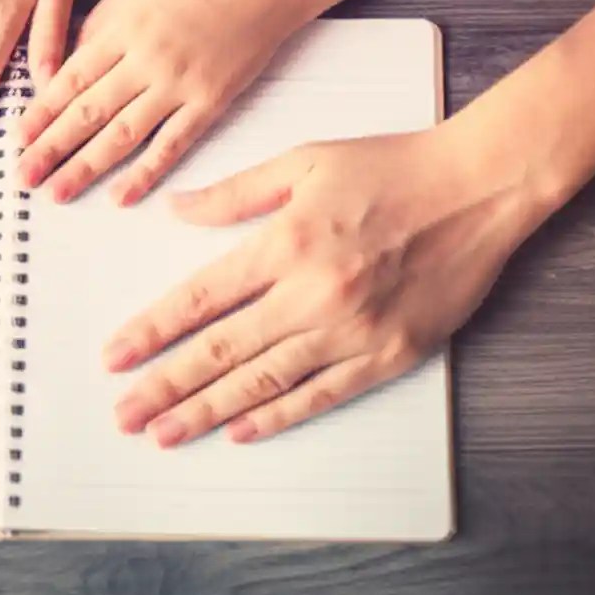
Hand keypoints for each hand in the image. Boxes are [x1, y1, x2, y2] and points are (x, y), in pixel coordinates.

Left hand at [16, 0, 307, 205]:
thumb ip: (100, 29)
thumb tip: (67, 66)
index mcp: (123, 29)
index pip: (71, 79)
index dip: (41, 112)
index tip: (18, 138)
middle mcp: (146, 60)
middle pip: (88, 112)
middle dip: (50, 148)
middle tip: (23, 176)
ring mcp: (178, 85)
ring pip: (122, 135)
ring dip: (85, 168)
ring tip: (56, 192)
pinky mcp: (209, 104)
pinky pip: (171, 145)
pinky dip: (144, 174)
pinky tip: (119, 196)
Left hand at [103, 129, 549, 446]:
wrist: (479, 187)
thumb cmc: (392, 166)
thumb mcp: (303, 162)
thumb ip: (234, 193)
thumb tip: (174, 211)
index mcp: (285, 243)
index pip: (200, 299)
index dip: (152, 332)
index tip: (115, 358)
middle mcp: (313, 293)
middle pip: (221, 351)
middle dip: (166, 386)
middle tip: (124, 415)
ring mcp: (352, 330)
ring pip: (264, 381)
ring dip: (208, 411)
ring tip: (164, 433)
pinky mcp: (390, 353)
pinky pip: (321, 394)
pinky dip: (278, 415)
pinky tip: (239, 430)